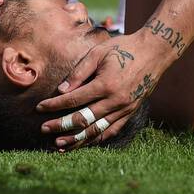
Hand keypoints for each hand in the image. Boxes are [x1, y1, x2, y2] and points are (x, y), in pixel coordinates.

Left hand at [36, 27, 179, 148]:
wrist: (155, 52)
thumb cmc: (124, 47)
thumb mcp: (98, 52)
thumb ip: (79, 72)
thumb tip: (61, 90)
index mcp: (105, 85)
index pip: (73, 100)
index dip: (54, 105)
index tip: (39, 108)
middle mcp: (115, 101)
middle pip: (83, 119)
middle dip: (61, 126)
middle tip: (44, 130)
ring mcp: (125, 109)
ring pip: (97, 130)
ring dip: (77, 139)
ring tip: (60, 145)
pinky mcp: (131, 112)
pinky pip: (112, 131)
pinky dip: (97, 138)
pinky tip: (84, 143)